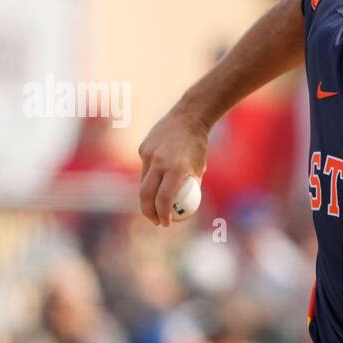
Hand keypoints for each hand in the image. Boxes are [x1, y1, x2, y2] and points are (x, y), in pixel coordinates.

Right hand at [137, 104, 209, 225]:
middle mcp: (160, 162)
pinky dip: (150, 177)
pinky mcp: (143, 149)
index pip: (164, 198)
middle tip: (155, 220)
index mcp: (177, 168)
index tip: (166, 223)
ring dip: (148, 196)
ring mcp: (149, 154)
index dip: (163, 214)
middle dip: (148, 211)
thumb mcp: (199, 169)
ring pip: (143, 183)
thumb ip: (190, 186)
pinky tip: (159, 175)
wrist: (188, 118)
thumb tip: (184, 207)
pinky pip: (144, 169)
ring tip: (156, 204)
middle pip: (146, 194)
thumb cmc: (198, 146)